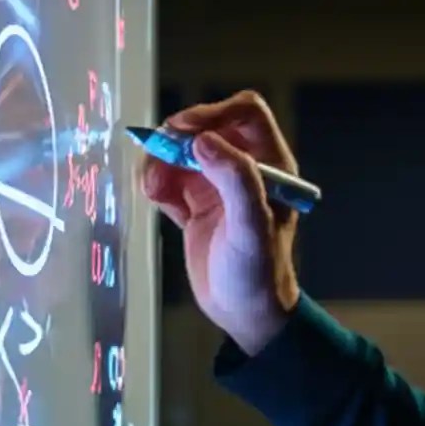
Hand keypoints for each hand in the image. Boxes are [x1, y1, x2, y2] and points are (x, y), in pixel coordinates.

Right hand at [140, 90, 300, 354]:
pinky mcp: (196, 204)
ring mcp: (218, 185)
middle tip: (157, 159)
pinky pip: (169, 178)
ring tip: (153, 188)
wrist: (243, 312)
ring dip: (160, 162)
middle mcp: (245, 168)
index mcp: (271, 165)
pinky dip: (157, 184)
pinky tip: (158, 201)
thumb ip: (234, 180)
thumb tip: (203, 140)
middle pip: (205, 128)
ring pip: (181, 152)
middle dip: (177, 140)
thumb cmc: (257, 272)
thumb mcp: (250, 226)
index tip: (183, 130)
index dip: (213, 112)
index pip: (245, 113)